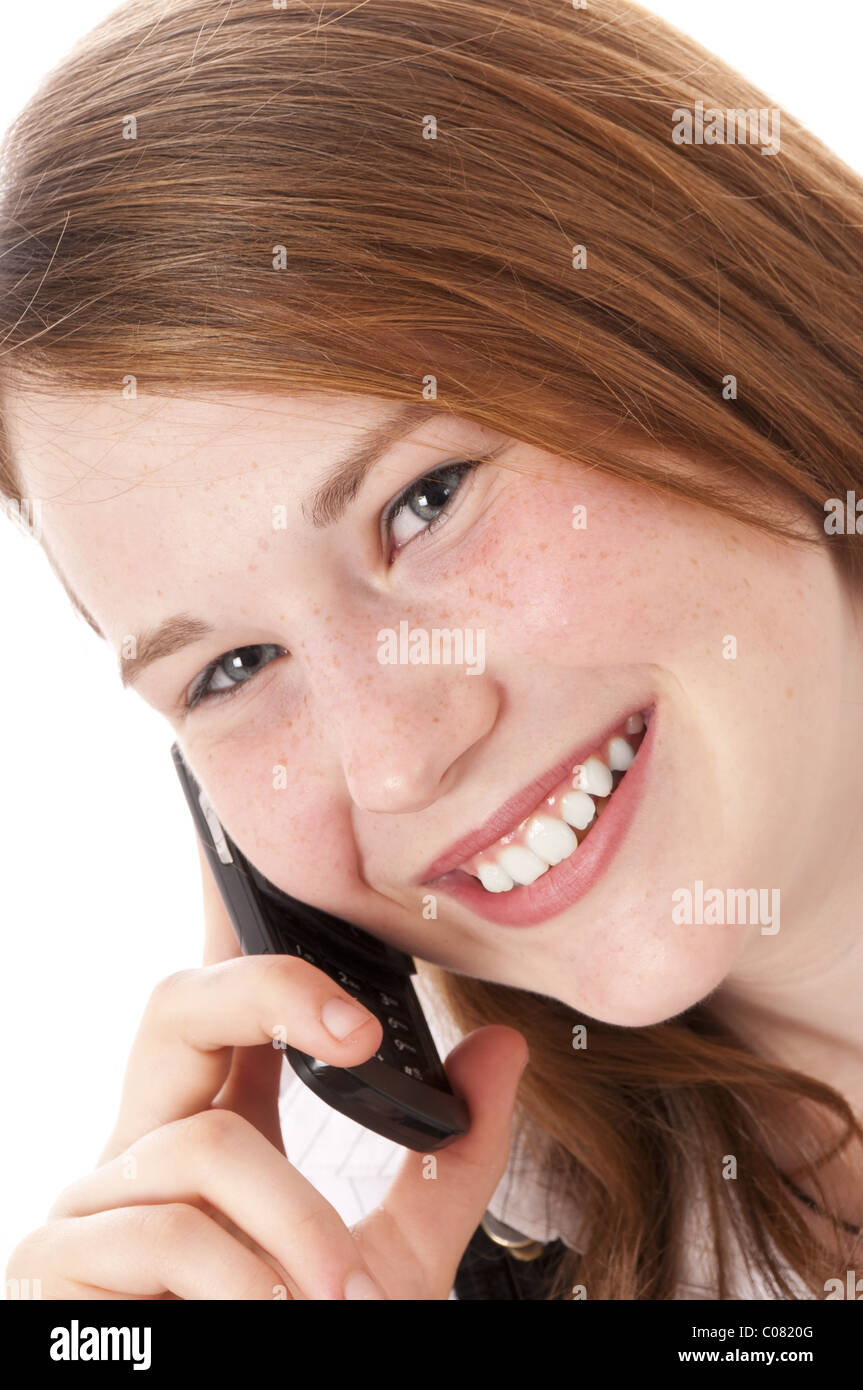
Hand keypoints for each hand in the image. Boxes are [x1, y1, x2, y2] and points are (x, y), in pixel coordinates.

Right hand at [6, 841, 528, 1298]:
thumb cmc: (306, 1350)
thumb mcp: (396, 1256)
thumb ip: (448, 1162)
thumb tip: (502, 1048)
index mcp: (215, 1137)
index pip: (228, 1012)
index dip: (281, 980)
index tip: (368, 1026)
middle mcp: (145, 1152)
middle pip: (177, 1005)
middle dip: (270, 994)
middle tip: (360, 1040)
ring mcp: (93, 1204)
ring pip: (205, 1143)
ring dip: (297, 1221)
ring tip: (341, 1293)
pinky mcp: (55, 1267)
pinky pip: (164, 1231)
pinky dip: (241, 1277)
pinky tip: (269, 1312)